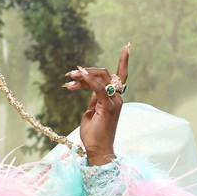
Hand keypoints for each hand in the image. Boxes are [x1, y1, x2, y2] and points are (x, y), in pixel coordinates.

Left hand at [64, 44, 129, 165]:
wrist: (97, 149)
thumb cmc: (93, 134)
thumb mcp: (91, 112)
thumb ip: (94, 99)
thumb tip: (90, 89)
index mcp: (114, 99)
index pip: (120, 75)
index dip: (124, 61)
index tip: (127, 46)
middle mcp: (118, 98)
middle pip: (104, 74)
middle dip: (87, 71)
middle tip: (70, 75)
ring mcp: (114, 102)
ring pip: (101, 78)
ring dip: (84, 75)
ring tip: (69, 78)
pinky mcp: (108, 107)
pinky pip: (98, 88)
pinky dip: (88, 80)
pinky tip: (78, 76)